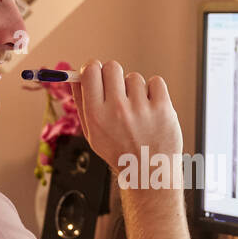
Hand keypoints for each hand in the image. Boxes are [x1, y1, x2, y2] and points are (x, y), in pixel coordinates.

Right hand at [71, 60, 182, 178]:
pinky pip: (155, 81)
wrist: (150, 172)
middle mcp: (118, 110)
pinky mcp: (163, 108)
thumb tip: (74, 74)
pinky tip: (151, 108)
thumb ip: (81, 102)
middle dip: (114, 75)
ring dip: (135, 90)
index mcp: (96, 116)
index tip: (97, 73)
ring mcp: (141, 108)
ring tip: (137, 111)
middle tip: (118, 91)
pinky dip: (154, 92)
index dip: (93, 68)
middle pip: (111, 66)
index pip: (90, 71)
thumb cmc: (120, 152)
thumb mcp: (92, 133)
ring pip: (134, 77)